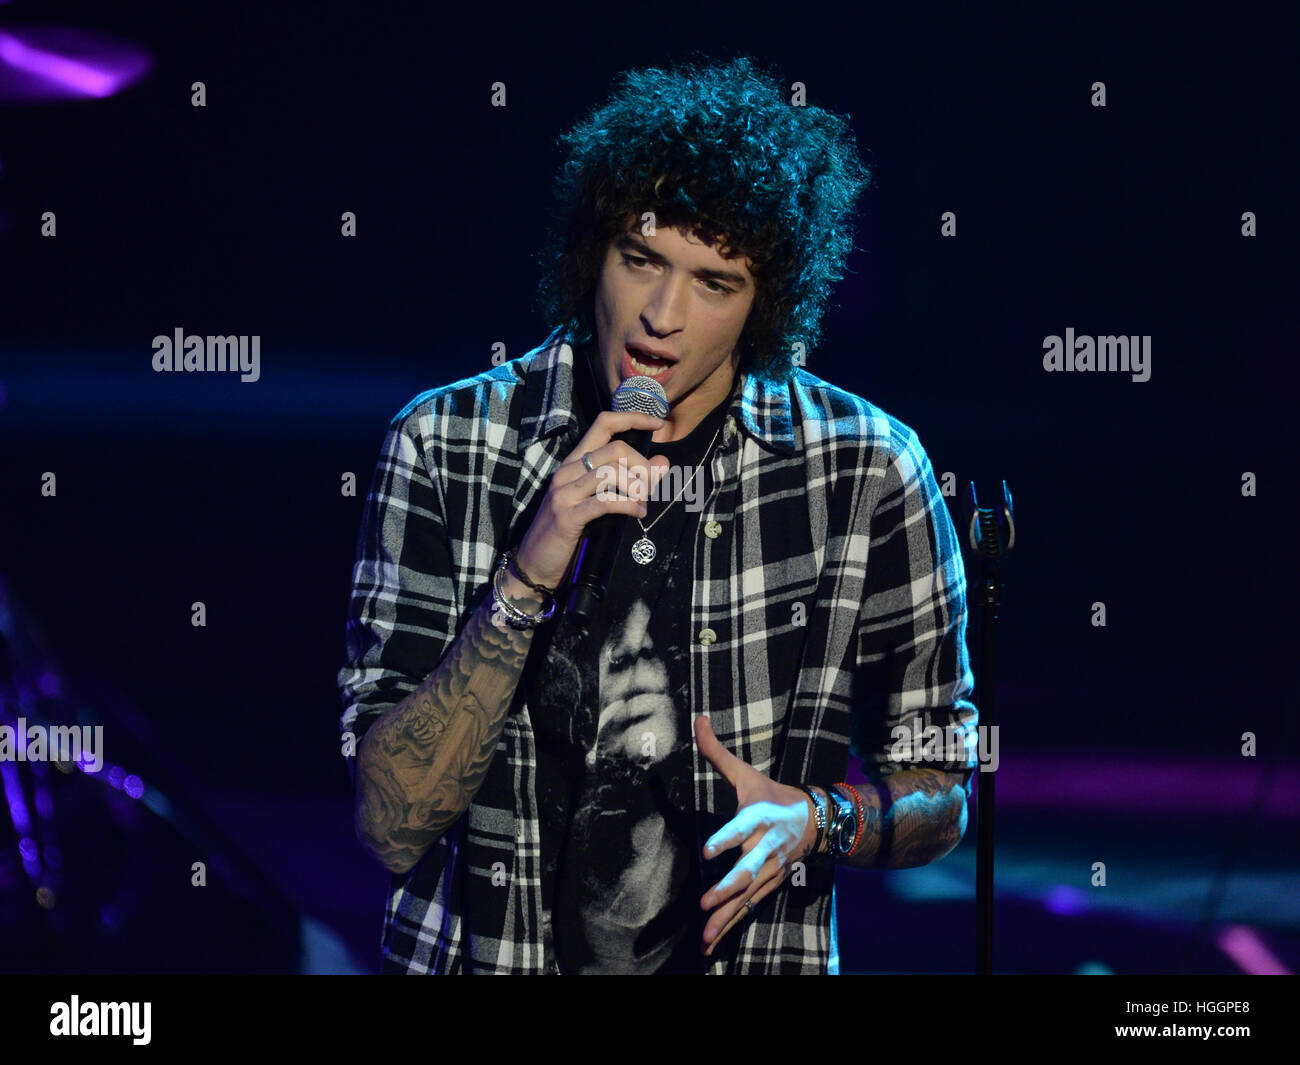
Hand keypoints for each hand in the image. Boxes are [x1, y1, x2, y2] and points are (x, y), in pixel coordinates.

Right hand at [514, 410, 669, 588]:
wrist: (535, 564)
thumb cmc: (570, 532)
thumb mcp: (599, 501)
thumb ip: (629, 481)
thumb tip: (663, 462)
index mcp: (574, 463)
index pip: (603, 424)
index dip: (633, 418)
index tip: (658, 424)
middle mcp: (567, 471)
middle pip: (616, 449)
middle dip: (643, 465)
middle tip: (650, 488)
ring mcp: (564, 492)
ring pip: (611, 472)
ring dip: (637, 487)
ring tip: (643, 503)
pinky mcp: (567, 516)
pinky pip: (605, 501)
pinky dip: (629, 505)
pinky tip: (638, 513)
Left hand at [695, 714, 818, 956]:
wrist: (815, 821)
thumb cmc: (771, 795)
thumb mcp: (745, 773)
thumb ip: (716, 751)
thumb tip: (697, 718)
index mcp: (758, 817)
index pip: (740, 828)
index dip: (725, 839)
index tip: (706, 852)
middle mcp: (764, 847)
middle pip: (745, 871)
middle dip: (725, 889)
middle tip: (704, 903)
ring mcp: (768, 871)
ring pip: (746, 896)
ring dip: (725, 916)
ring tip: (705, 936)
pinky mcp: (767, 886)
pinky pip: (747, 908)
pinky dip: (730, 925)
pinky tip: (709, 942)